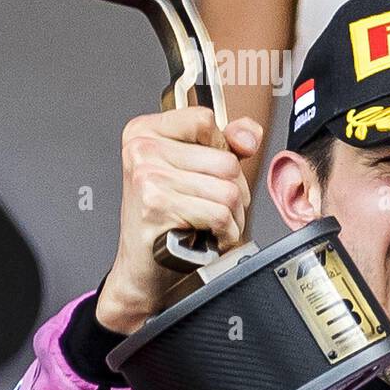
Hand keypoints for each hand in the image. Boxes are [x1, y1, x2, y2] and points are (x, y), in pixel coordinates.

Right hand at [97, 108, 262, 333]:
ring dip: (232, 217)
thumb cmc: (167, 220)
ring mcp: (147, 176)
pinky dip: (224, 233)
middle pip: (225, 160)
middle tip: (211, 208)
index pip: (205, 120)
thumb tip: (248, 135)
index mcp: (145, 131)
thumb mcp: (194, 170)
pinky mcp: (157, 206)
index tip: (207, 171)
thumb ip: (225, 142)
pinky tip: (207, 237)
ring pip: (228, 189)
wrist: (142, 270)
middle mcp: (141, 149)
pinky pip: (219, 214)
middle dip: (233, 192)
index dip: (221, 148)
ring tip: (210, 225)